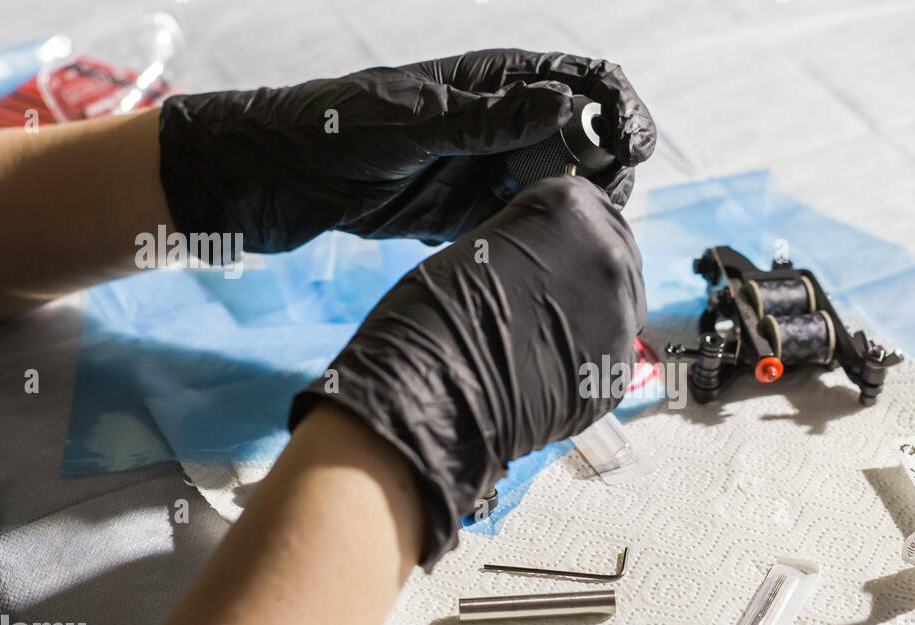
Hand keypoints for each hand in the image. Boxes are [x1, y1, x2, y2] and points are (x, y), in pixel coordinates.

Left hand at [158, 49, 655, 253]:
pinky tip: (551, 253)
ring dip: (584, 204)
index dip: (619, 106)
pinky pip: (527, 224)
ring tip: (581, 223)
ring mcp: (493, 170)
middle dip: (612, 162)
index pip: (583, 82)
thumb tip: (569, 106)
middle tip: (608, 193)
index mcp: (496, 82)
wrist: (282, 179)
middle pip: (589, 138)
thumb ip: (489, 119)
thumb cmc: (337, 128)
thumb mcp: (416, 121)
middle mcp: (505, 124)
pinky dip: (546, 237)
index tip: (631, 142)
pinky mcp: (475, 215)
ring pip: (566, 185)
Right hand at [288, 176, 645, 564]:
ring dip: (589, 316)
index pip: (591, 205)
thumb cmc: (431, 316)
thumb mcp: (480, 246)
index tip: (553, 249)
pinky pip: (611, 357)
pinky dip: (586, 361)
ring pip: (620, 308)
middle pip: (615, 255)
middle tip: (546, 296)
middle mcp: (608, 257)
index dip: (567, 232)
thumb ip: (530, 242)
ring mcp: (620, 318)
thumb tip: (547, 258)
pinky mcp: (618, 373)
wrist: (426, 394)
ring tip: (540, 337)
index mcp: (571, 210)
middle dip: (584, 272)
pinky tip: (545, 369)